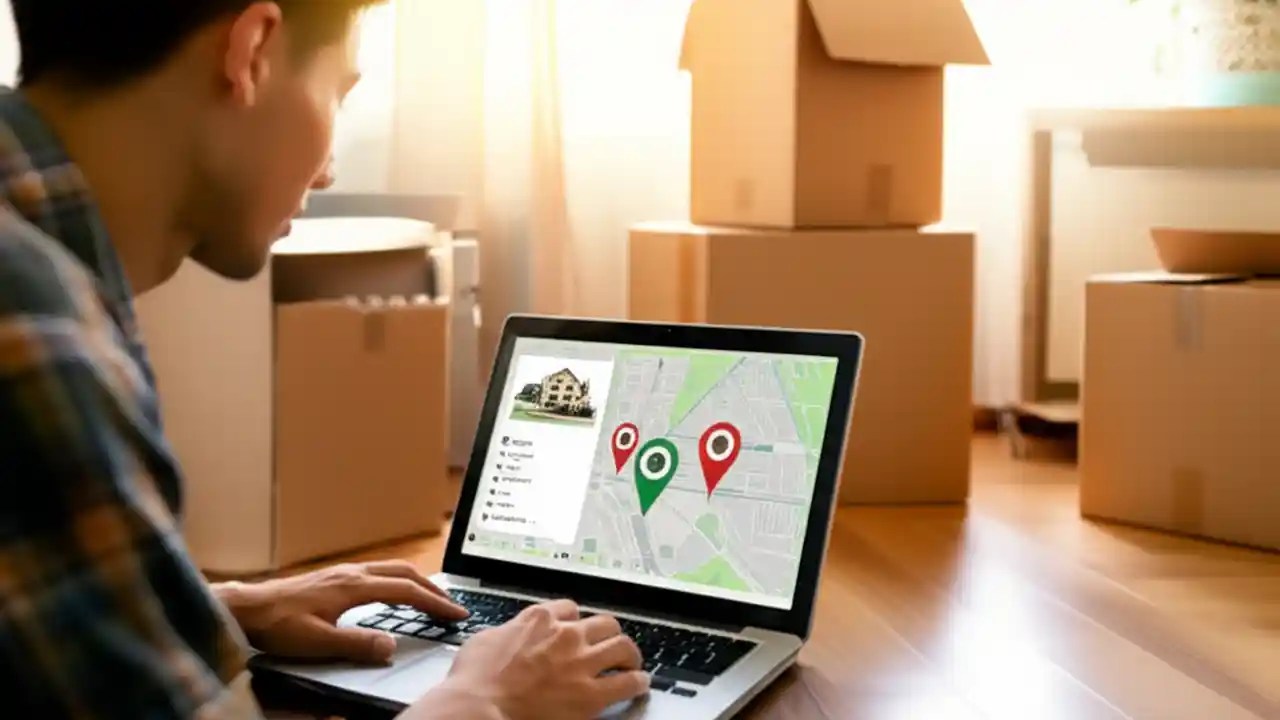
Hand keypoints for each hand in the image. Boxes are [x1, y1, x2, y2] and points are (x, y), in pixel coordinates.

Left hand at [216, 561, 467, 664]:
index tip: (456, 614)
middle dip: (433, 589)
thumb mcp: (317, 641)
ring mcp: (345, 572)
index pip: (406, 591)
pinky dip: (399, 581)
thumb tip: (391, 645)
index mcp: (354, 586)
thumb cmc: (278, 625)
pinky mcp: (336, 577)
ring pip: (392, 569)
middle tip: (452, 607)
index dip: (435, 603)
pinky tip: (395, 593)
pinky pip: (379, 572)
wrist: (248, 607)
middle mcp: (354, 573)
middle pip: (405, 573)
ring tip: (432, 598)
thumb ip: (356, 644)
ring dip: (417, 582)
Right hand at [410, 599, 648, 719]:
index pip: (569, 608)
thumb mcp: (485, 640)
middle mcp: (566, 635)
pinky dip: (637, 682)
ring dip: (629, 654)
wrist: (479, 707)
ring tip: (632, 662)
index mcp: (539, 619)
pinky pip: (627, 682)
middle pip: (603, 623)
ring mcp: (581, 663)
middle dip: (608, 634)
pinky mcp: (590, 695)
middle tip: (610, 644)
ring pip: (622, 646)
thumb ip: (508, 632)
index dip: (575, 620)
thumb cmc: (473, 679)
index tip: (577, 628)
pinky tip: (640, 684)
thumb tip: (510, 634)